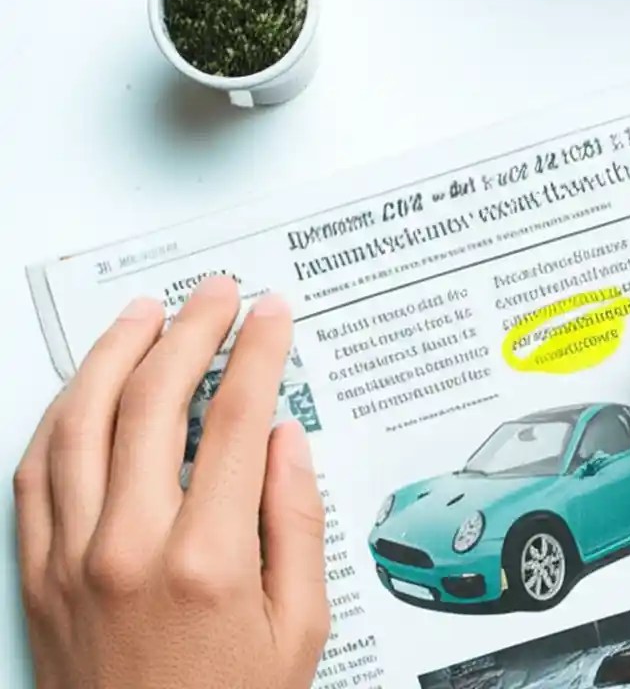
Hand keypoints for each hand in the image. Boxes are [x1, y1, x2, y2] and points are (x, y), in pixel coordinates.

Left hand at [14, 277, 328, 688]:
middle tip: (215, 295)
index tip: (271, 316)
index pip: (237, 419)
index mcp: (210, 560)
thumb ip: (296, 523)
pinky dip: (58, 415)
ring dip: (113, 353)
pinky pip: (35, 471)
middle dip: (191, 331)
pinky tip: (83, 387)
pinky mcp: (37, 574)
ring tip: (144, 313)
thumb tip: (284, 442)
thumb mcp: (300, 626)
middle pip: (155, 402)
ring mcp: (72, 558)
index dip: (258, 352)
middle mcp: (130, 548)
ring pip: (80, 421)